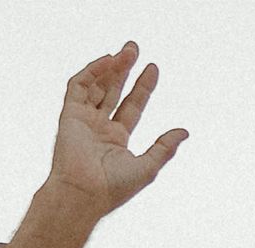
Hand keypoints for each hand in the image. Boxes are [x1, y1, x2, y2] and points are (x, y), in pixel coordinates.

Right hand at [1, 44, 187, 247]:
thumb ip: (165, 147)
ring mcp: (83, 119)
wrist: (84, 193)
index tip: (153, 68)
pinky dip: (92, 72)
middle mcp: (100, 126)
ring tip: (127, 51)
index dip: (143, 87)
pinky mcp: (69, 115)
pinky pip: (79, 86)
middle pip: (114, 90)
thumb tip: (185, 131)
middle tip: (135, 48)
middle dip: (125, 69)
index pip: (132, 106)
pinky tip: (108, 61)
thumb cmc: (115, 187)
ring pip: (98, 85)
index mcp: (117, 139)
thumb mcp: (149, 166)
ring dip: (111, 67)